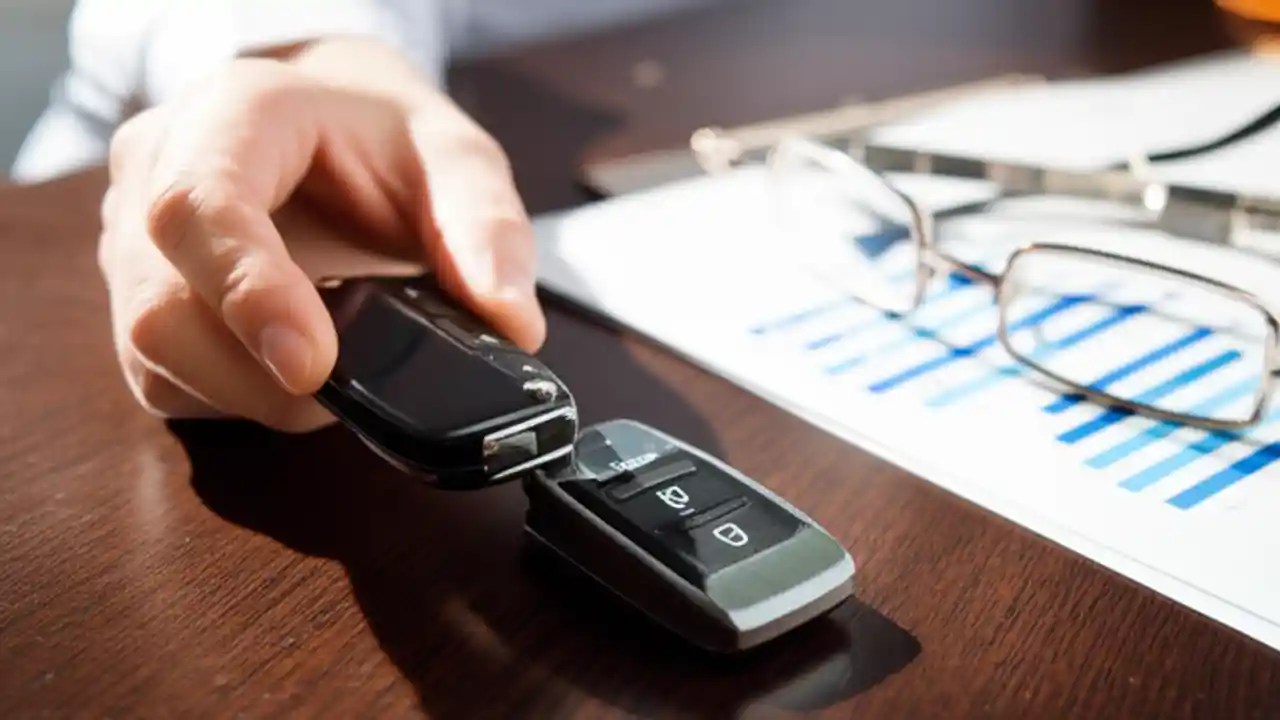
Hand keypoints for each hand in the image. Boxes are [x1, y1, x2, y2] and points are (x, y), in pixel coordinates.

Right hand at [98, 39, 543, 431]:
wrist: (331, 120)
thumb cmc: (382, 135)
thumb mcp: (457, 160)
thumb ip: (487, 232)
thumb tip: (511, 325)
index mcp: (236, 112)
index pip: (201, 206)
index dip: (249, 294)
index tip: (313, 364)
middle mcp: (159, 165)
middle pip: (164, 306)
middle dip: (263, 375)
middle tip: (352, 384)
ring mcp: (133, 235)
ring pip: (155, 352)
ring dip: (251, 393)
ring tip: (332, 371)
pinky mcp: (135, 293)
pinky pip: (159, 374)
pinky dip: (233, 395)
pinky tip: (287, 369)